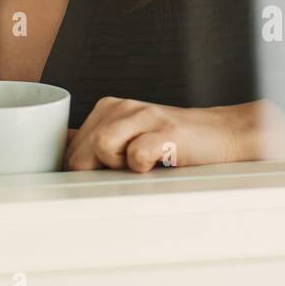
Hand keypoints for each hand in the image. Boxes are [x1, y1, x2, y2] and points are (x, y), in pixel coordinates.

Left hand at [62, 97, 284, 172]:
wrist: (221, 135)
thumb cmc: (172, 145)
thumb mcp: (128, 142)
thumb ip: (97, 150)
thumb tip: (63, 165)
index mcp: (107, 109)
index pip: (71, 147)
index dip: (81, 170)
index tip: (99, 178)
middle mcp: (121, 107)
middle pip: (82, 149)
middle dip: (98, 171)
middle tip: (128, 171)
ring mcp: (144, 114)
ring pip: (101, 145)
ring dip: (119, 165)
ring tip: (143, 164)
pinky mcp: (166, 129)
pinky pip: (136, 154)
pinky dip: (144, 166)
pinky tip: (159, 162)